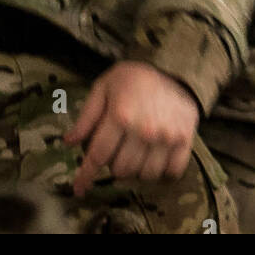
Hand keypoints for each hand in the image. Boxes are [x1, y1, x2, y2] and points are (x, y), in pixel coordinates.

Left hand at [64, 60, 199, 197]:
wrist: (175, 66)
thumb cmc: (134, 77)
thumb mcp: (103, 87)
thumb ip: (86, 116)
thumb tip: (69, 142)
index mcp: (121, 116)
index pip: (98, 156)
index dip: (85, 175)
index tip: (79, 189)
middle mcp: (145, 130)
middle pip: (121, 169)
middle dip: (113, 165)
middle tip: (117, 152)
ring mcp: (167, 136)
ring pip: (145, 174)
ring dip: (136, 170)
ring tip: (136, 155)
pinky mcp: (185, 139)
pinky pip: (172, 171)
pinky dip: (162, 171)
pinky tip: (156, 159)